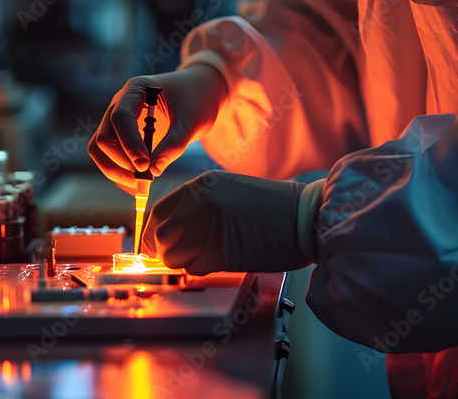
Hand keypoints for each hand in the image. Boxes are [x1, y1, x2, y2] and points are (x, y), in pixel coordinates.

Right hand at [88, 66, 226, 193]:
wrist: (199, 93)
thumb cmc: (196, 99)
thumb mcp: (192, 120)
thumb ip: (174, 144)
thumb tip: (153, 171)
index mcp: (135, 91)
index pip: (121, 118)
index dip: (129, 144)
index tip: (144, 166)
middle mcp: (119, 104)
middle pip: (104, 137)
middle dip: (120, 162)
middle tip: (144, 179)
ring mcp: (116, 120)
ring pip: (99, 149)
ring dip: (115, 170)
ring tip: (140, 185)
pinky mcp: (120, 136)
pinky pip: (109, 157)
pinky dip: (120, 174)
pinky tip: (138, 186)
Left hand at [142, 170, 323, 274]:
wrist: (305, 217)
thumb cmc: (272, 207)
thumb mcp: (228, 190)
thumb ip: (197, 207)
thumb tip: (168, 234)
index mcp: (200, 185)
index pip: (158, 212)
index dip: (151, 233)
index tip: (154, 245)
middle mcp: (199, 203)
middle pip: (160, 235)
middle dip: (164, 251)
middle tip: (179, 257)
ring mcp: (209, 227)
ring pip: (173, 256)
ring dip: (184, 262)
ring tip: (207, 256)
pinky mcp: (222, 251)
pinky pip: (195, 269)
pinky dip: (202, 270)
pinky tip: (221, 260)